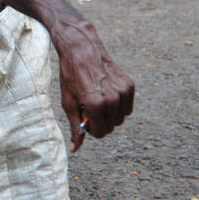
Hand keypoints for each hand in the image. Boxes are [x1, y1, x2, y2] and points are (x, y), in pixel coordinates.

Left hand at [51, 20, 134, 152]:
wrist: (82, 50)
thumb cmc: (71, 76)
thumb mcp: (68, 103)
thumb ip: (75, 127)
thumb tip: (75, 149)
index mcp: (95, 105)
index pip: (101, 133)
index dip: (91, 129)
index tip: (84, 117)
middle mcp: (112, 99)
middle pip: (111, 127)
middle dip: (100, 121)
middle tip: (88, 105)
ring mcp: (123, 92)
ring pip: (120, 119)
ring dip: (109, 114)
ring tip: (97, 98)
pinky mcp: (129, 86)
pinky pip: (127, 108)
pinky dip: (118, 105)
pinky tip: (107, 92)